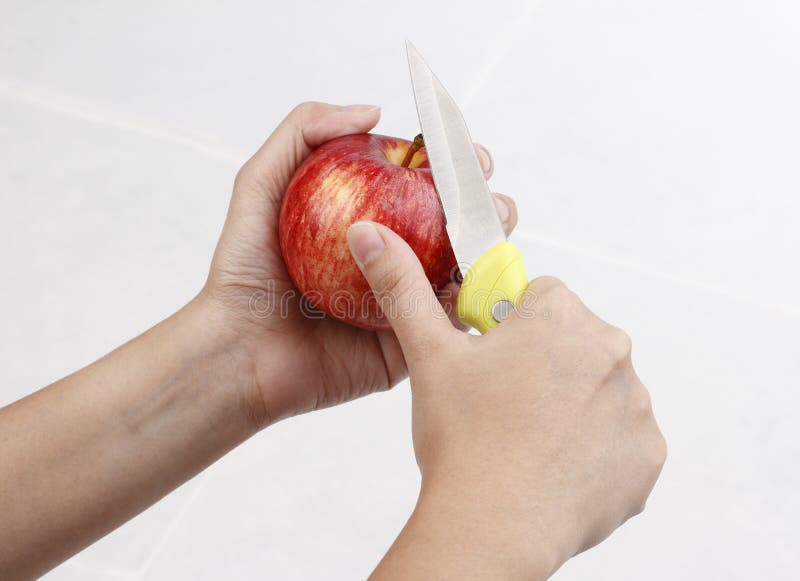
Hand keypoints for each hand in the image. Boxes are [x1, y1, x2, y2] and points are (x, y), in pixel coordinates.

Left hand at [198, 102, 516, 425]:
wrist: (238, 351)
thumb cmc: (243, 272)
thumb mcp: (262, 184)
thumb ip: (305, 132)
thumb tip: (373, 111)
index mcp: (369, 221)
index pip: (423, 183)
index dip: (454, 165)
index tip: (470, 157)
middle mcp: (393, 258)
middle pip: (456, 224)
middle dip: (486, 205)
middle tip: (488, 200)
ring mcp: (404, 302)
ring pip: (464, 271)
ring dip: (491, 248)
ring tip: (491, 233)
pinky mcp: (408, 345)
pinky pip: (446, 322)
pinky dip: (467, 300)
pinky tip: (470, 280)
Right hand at [349, 223, 666, 578]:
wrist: (493, 526)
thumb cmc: (463, 440)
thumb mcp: (428, 354)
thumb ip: (402, 286)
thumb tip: (371, 234)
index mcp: (561, 315)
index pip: (541, 297)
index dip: (510, 327)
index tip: (492, 359)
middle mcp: (612, 351)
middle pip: (572, 341)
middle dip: (542, 363)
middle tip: (502, 403)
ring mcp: (637, 406)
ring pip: (598, 388)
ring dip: (571, 404)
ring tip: (526, 438)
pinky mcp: (647, 455)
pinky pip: (622, 438)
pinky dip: (596, 449)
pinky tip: (556, 465)